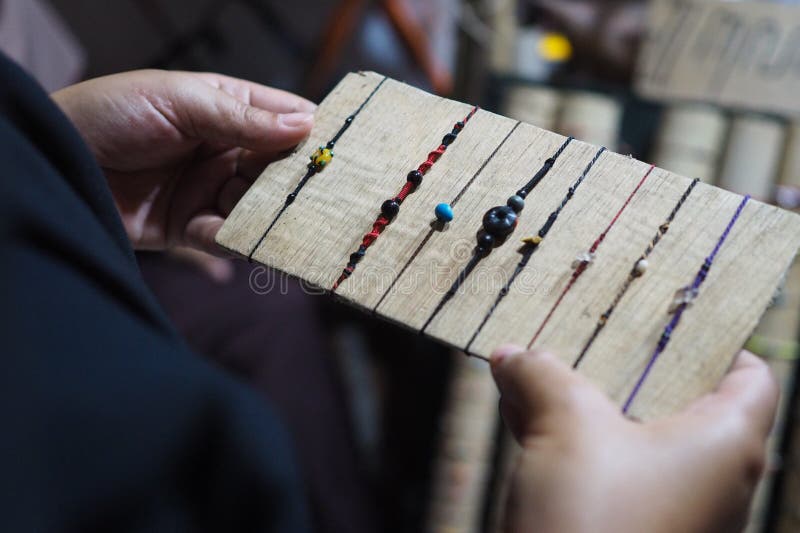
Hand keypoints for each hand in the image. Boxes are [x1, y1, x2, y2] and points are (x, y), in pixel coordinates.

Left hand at [52, 70, 314, 253]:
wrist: (53, 164)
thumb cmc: (109, 115)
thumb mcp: (179, 101)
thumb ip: (242, 117)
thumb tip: (305, 125)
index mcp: (223, 108)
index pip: (282, 117)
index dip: (312, 131)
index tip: (344, 148)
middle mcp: (222, 149)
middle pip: (277, 167)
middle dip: (300, 179)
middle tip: (331, 193)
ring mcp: (207, 189)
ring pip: (257, 204)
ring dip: (274, 212)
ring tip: (296, 221)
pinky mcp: (190, 227)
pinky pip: (227, 235)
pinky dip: (239, 238)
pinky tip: (248, 236)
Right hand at [490, 347, 777, 532]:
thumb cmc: (593, 520)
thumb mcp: (565, 426)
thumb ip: (542, 375)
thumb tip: (513, 353)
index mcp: (724, 443)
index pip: (749, 375)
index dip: (713, 338)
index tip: (667, 313)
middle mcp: (707, 477)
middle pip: (674, 398)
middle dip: (618, 362)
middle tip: (584, 329)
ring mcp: (667, 507)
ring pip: (628, 433)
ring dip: (581, 397)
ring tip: (537, 362)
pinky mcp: (625, 527)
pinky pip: (603, 468)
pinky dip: (569, 438)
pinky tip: (521, 410)